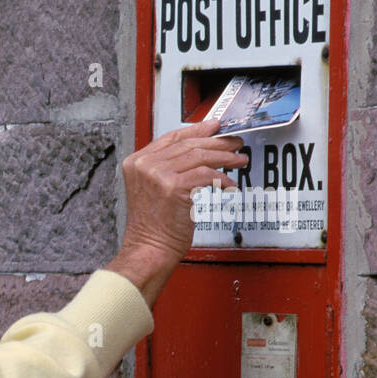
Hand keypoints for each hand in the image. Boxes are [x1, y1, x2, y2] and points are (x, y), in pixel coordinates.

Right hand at [107, 119, 247, 305]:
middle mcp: (144, 165)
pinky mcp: (172, 186)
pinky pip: (206, 174)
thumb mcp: (153, 190)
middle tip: (235, 144)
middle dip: (218, 143)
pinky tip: (230, 185)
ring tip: (239, 160)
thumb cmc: (153, 228)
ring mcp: (157, 174)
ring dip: (225, 158)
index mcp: (136, 162)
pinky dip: (222, 179)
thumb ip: (168, 169)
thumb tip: (200, 154)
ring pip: (200, 156)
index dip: (197, 130)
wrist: (148, 250)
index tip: (215, 127)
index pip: (171, 137)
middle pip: (189, 144)